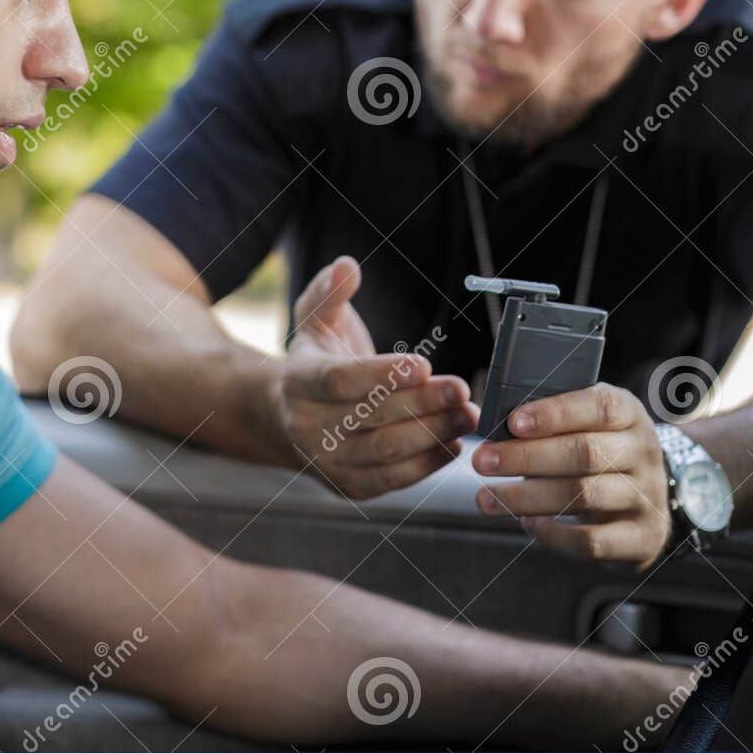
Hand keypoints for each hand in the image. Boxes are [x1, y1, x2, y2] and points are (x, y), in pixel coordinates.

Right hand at [272, 256, 478, 499]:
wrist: (285, 419)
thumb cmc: (312, 363)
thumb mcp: (314, 320)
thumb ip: (330, 292)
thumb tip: (347, 266)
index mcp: (297, 383)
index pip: (340, 381)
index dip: (383, 374)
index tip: (425, 363)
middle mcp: (307, 428)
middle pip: (371, 418)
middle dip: (423, 403)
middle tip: (462, 388)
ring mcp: (327, 462)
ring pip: (386, 451)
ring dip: (433, 434)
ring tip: (468, 414)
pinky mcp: (350, 486)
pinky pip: (394, 479)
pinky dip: (428, 463)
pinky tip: (454, 442)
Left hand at [470, 383, 671, 566]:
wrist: (648, 500)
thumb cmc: (601, 452)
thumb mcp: (590, 423)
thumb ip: (556, 421)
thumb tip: (500, 430)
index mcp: (631, 415)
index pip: (599, 406)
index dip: (555, 413)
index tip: (513, 423)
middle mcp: (645, 453)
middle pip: (584, 453)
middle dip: (526, 457)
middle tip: (483, 461)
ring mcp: (647, 498)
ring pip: (583, 496)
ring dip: (527, 497)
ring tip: (487, 498)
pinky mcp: (642, 539)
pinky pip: (591, 541)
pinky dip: (553, 534)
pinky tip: (526, 523)